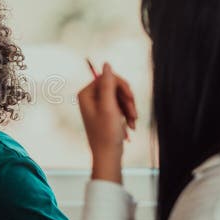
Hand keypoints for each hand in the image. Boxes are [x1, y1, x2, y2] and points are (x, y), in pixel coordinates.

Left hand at [77, 63, 136, 182]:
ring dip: (129, 108)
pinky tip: (130, 125)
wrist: (108, 155)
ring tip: (132, 122)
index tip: (131, 98)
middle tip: (133, 113)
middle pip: (114, 86)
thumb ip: (107, 84)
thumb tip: (106, 64)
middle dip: (127, 99)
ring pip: (120, 96)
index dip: (122, 86)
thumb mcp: (108, 106)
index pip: (107, 78)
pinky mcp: (106, 113)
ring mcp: (98, 105)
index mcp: (86, 94)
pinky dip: (127, 114)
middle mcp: (90, 98)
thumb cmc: (106, 133)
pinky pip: (120, 105)